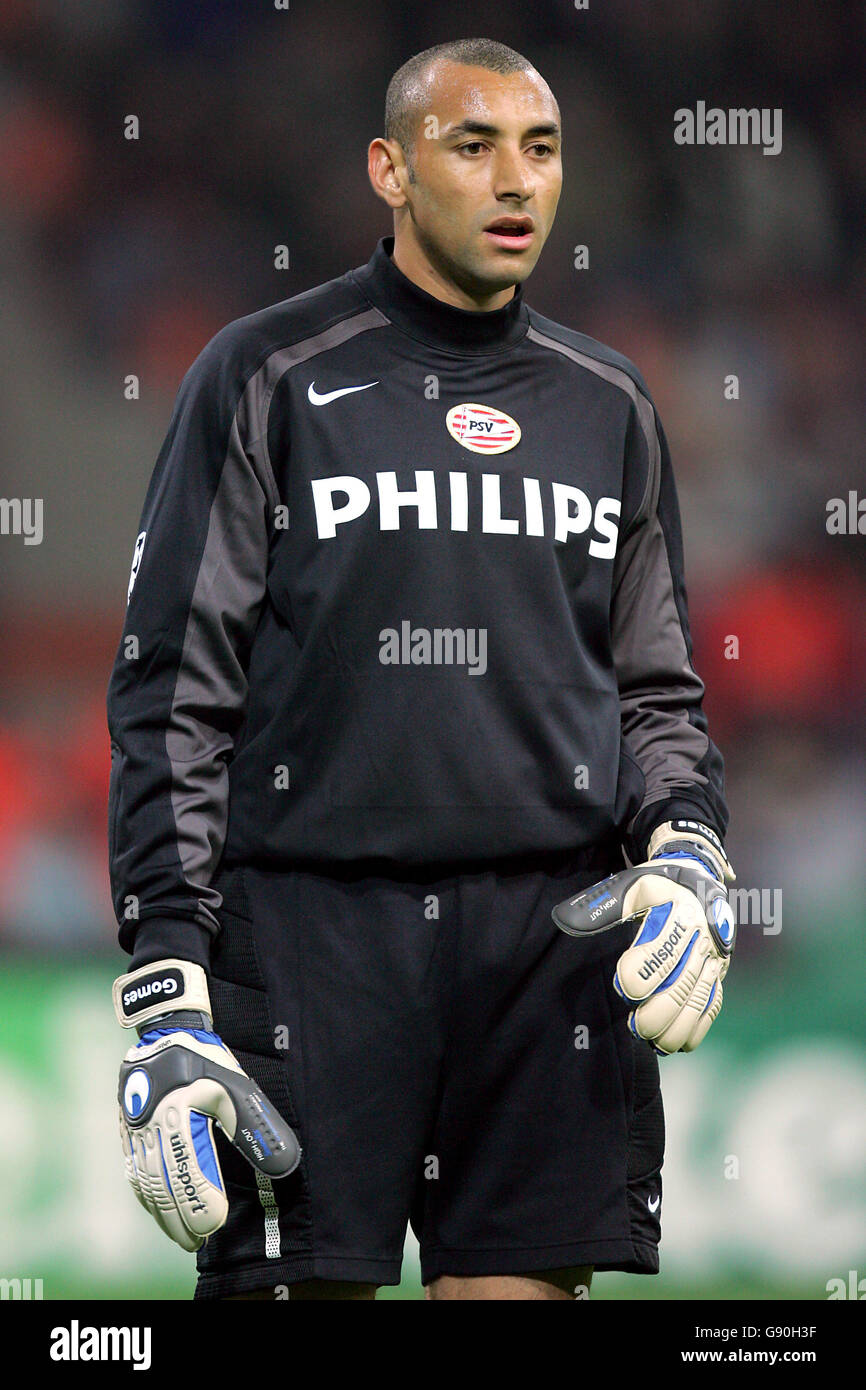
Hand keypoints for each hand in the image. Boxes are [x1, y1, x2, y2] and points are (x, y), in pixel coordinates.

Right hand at [114, 959, 300, 1250]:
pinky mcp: (126, 1128)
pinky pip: (133, 1170)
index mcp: (178, 1114)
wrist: (166, 1028)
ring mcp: (133, 1129)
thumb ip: (256, 1129)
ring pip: (145, 1182)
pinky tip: (158, 1209)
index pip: (188, 1172)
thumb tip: (284, 1164)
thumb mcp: (238, 1088)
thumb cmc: (207, 1058)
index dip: (201, 1202)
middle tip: (198, 1241)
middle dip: (181, 1218)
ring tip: (182, 1235)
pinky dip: (146, 1196)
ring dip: (163, 1213)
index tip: (215, 1222)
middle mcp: (150, 1126)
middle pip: (163, 1184)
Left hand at [551, 819, 735, 1053]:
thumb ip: (602, 906)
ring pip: (699, 1002)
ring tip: (651, 1040)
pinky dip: (697, 1028)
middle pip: (682, 985)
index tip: (622, 986)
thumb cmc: (658, 885)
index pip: (663, 951)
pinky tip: (678, 1044)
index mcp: (681, 913)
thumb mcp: (631, 886)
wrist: (699, 881)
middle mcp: (702, 939)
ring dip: (676, 1028)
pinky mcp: (718, 973)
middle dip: (657, 1013)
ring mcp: (713, 959)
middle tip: (633, 1026)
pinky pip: (712, 1005)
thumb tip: (564, 920)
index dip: (642, 973)